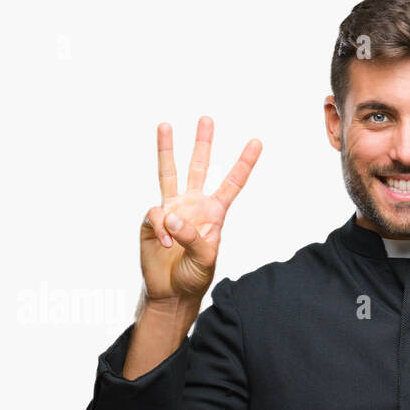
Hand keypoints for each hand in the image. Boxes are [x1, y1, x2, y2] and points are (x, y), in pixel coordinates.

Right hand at [139, 116, 261, 310]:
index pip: (232, 184)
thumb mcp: (205, 260)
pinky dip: (162, 228)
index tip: (256, 142)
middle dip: (203, 144)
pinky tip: (165, 244)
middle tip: (207, 119)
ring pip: (169, 173)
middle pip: (199, 168)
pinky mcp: (153, 219)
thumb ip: (193, 238)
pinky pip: (156, 214)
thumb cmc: (193, 277)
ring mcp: (172, 209)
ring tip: (165, 125)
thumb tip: (173, 217)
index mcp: (214, 214)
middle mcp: (193, 206)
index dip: (244, 163)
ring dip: (167, 149)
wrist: (170, 291)